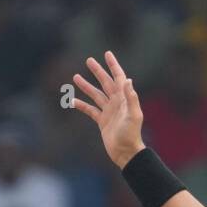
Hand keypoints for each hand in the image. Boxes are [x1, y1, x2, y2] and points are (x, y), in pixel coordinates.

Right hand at [72, 49, 143, 168]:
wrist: (126, 153)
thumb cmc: (131, 135)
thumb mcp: (134, 115)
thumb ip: (131, 98)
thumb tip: (127, 80)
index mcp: (124, 99)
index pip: (118, 78)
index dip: (113, 66)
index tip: (107, 54)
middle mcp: (116, 103)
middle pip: (105, 83)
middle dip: (98, 71)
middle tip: (89, 60)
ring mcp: (109, 112)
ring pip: (96, 95)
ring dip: (86, 86)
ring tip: (76, 77)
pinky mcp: (102, 121)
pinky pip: (90, 110)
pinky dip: (81, 105)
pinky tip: (72, 101)